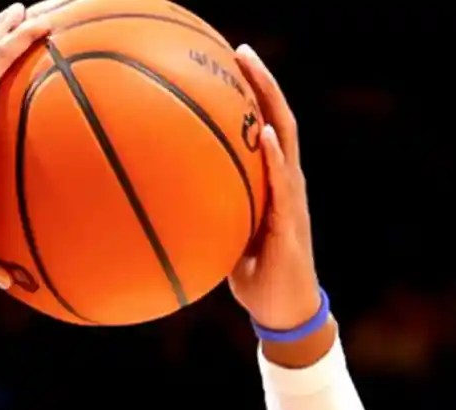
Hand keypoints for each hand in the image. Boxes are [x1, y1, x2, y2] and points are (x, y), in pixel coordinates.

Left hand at [228, 44, 321, 329]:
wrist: (282, 313)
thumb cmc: (252, 275)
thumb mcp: (223, 237)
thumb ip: (206, 213)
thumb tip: (162, 201)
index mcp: (270, 183)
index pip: (264, 127)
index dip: (251, 96)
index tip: (230, 64)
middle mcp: (286, 182)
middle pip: (279, 119)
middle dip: (261, 83)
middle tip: (241, 50)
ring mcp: (292, 199)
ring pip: (287, 140)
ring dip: (271, 105)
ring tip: (253, 73)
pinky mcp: (292, 222)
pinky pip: (285, 184)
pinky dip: (277, 158)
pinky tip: (268, 135)